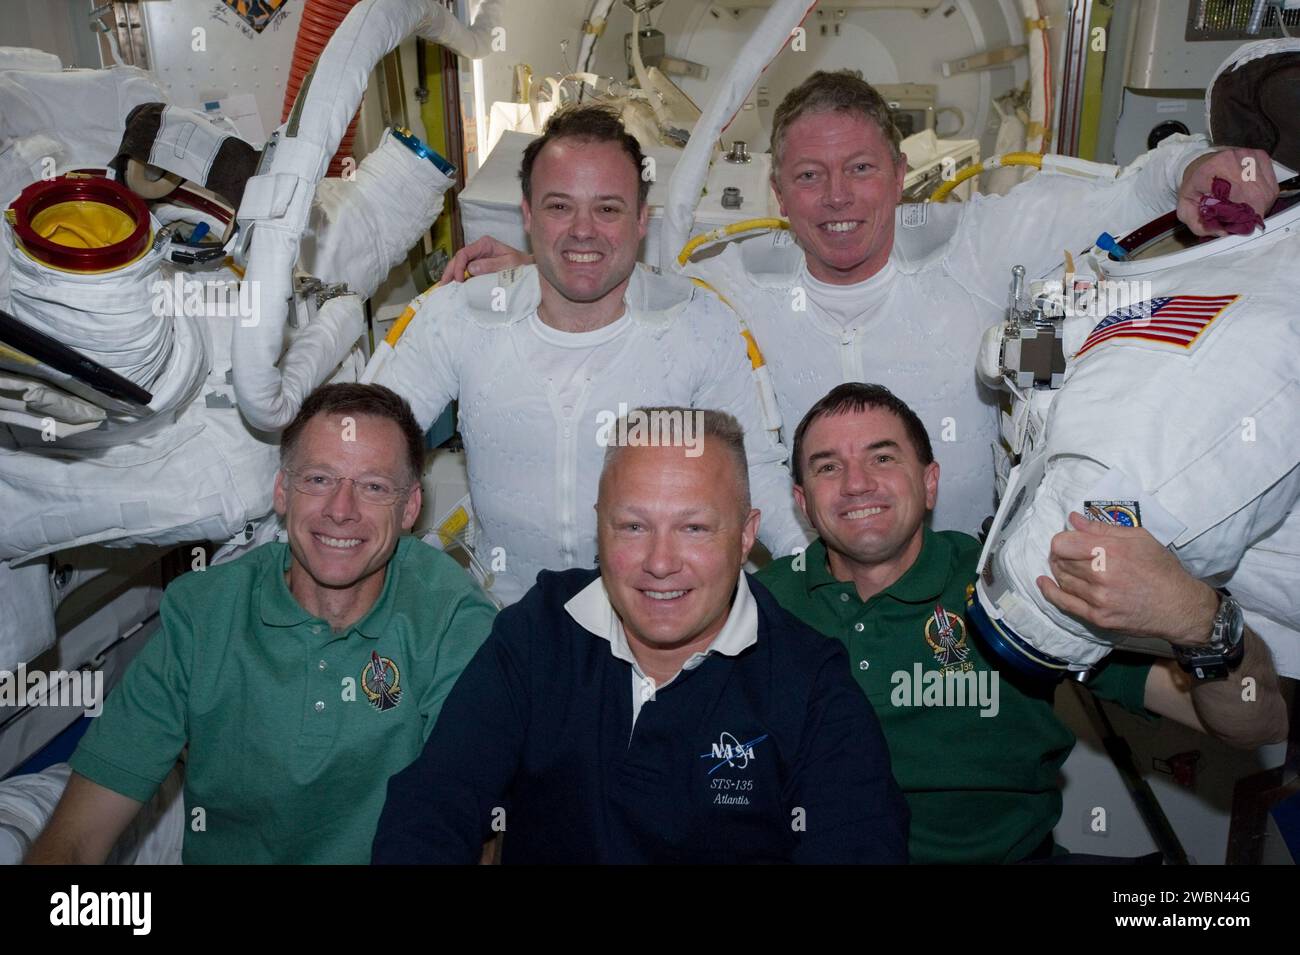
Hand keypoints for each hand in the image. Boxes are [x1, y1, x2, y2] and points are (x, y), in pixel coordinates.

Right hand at [439, 235, 530, 284]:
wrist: (529, 269)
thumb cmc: (521, 264)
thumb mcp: (509, 264)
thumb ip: (491, 265)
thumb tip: (471, 268)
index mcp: (485, 244)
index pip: (464, 253)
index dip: (458, 266)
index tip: (459, 280)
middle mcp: (479, 249)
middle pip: (458, 259)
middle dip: (450, 271)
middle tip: (444, 285)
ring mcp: (477, 258)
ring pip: (459, 265)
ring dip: (452, 276)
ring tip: (445, 288)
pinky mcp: (478, 267)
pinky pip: (465, 272)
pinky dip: (458, 279)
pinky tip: (454, 287)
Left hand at [1036, 512, 1219, 645]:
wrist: (1179, 606)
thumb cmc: (1161, 568)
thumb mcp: (1139, 538)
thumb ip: (1102, 528)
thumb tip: (1073, 519)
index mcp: (1109, 551)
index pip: (1062, 543)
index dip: (1063, 540)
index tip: (1070, 541)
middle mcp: (1100, 575)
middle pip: (1060, 561)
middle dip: (1060, 555)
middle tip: (1068, 553)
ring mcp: (1097, 599)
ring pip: (1062, 580)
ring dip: (1059, 571)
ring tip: (1066, 566)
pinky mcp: (1097, 617)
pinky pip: (1064, 603)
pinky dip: (1050, 591)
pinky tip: (1044, 583)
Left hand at [1176, 147, 1277, 236]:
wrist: (1200, 163)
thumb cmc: (1194, 186)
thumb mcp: (1186, 208)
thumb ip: (1199, 225)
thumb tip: (1223, 233)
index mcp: (1209, 171)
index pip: (1233, 200)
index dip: (1238, 218)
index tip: (1235, 226)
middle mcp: (1232, 160)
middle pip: (1254, 197)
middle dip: (1250, 215)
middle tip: (1241, 221)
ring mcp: (1249, 157)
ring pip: (1266, 192)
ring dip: (1259, 206)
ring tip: (1245, 209)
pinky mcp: (1261, 157)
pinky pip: (1272, 185)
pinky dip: (1265, 196)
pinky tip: (1252, 198)